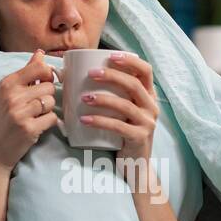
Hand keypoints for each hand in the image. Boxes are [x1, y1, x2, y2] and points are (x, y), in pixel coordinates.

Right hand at [0, 49, 57, 172]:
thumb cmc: (1, 119)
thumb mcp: (7, 92)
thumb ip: (26, 72)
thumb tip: (40, 53)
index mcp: (7, 83)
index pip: (39, 68)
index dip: (47, 75)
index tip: (44, 83)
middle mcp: (12, 96)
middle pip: (49, 86)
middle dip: (47, 96)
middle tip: (36, 106)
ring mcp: (20, 113)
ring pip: (51, 101)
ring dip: (47, 110)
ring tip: (35, 116)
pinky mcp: (29, 129)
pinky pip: (52, 118)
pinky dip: (48, 123)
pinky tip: (37, 126)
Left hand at [80, 51, 158, 165]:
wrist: (136, 164)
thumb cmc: (122, 133)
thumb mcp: (122, 112)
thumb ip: (109, 94)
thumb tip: (68, 74)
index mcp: (149, 96)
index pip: (146, 71)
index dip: (130, 61)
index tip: (110, 55)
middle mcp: (151, 107)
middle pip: (134, 85)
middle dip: (112, 76)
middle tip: (90, 74)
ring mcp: (147, 123)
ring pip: (125, 105)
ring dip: (103, 99)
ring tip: (84, 97)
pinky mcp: (139, 138)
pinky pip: (118, 127)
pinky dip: (100, 121)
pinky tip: (84, 119)